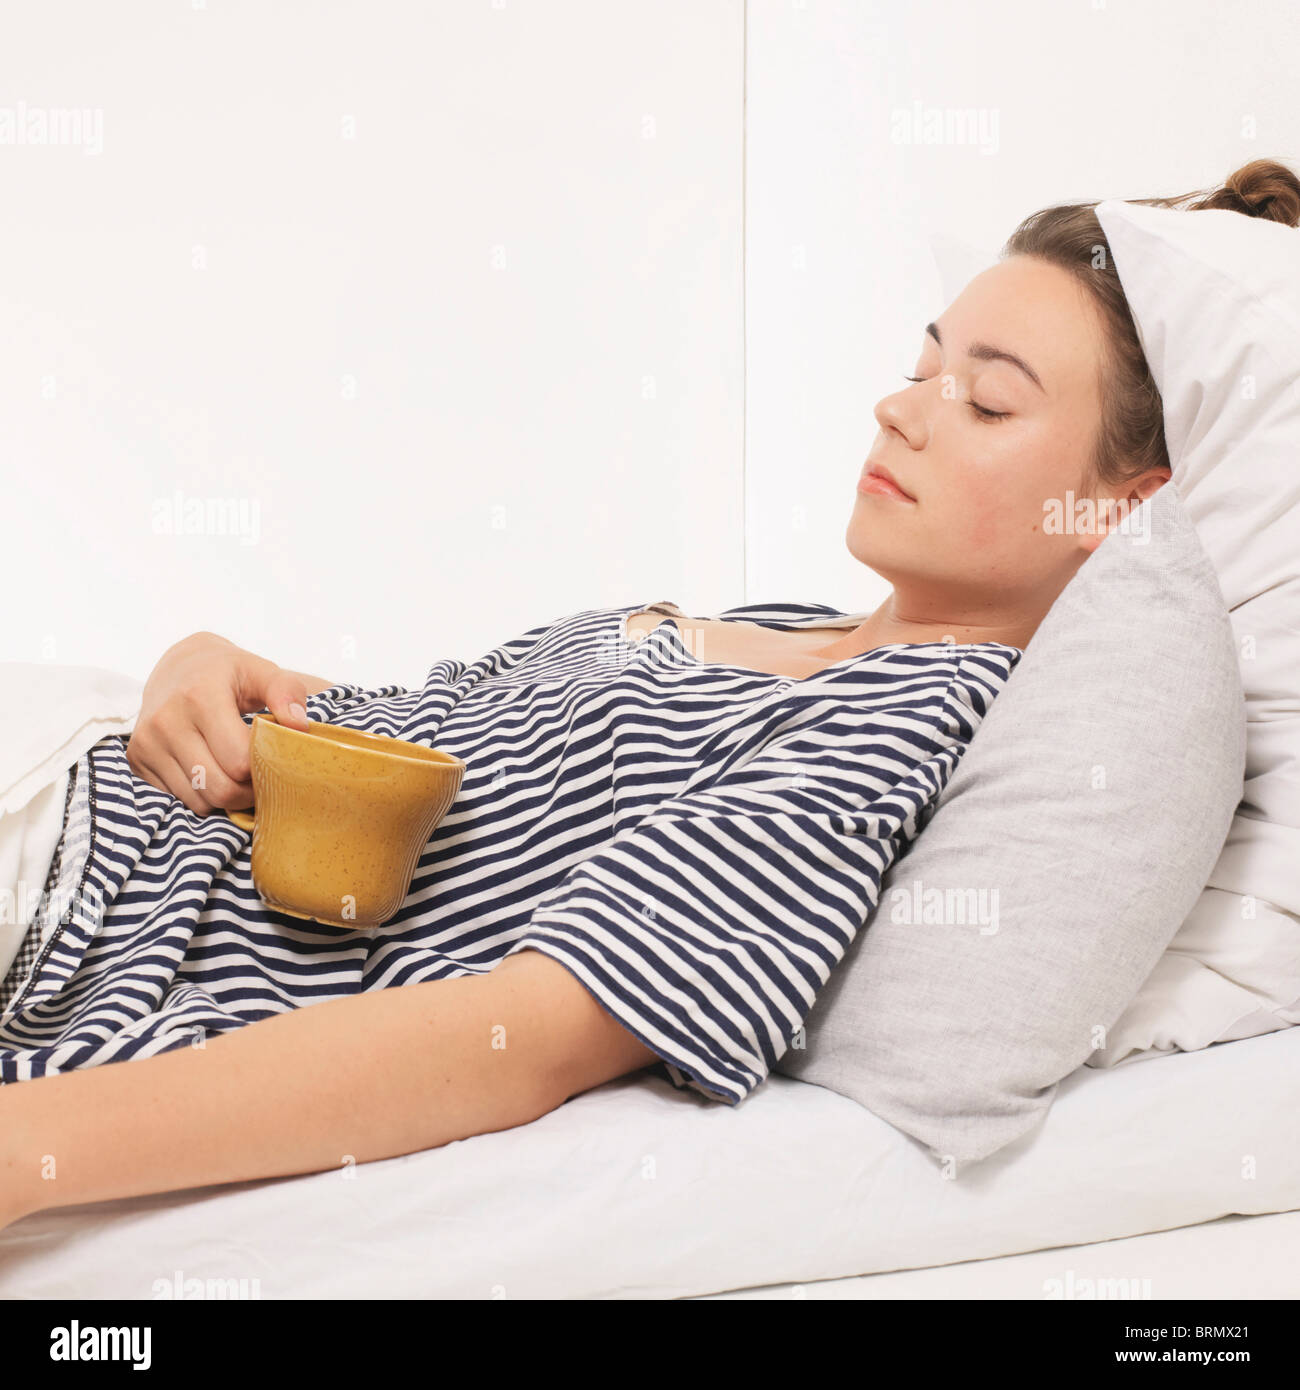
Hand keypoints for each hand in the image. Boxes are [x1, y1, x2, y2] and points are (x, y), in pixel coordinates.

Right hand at [126, 632, 311, 815]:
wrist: (178, 667)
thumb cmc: (228, 672)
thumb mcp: (261, 671)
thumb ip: (286, 692)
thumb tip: (299, 727)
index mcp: (200, 697)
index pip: (239, 761)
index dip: (263, 769)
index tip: (273, 760)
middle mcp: (166, 720)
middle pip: (220, 788)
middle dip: (248, 792)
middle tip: (261, 778)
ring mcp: (146, 742)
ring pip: (199, 801)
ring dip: (226, 797)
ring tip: (238, 774)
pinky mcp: (137, 759)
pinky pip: (179, 799)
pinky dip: (202, 795)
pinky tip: (213, 771)